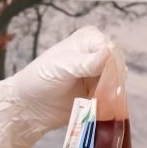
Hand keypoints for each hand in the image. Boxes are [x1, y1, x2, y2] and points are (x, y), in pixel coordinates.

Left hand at [0, 26, 113, 147]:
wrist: (28, 106)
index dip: (110, 63)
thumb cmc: (39, 79)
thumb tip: (109, 52)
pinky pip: (111, 98)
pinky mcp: (97, 93)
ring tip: (95, 101)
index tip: (102, 77)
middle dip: (112, 80)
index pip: (111, 48)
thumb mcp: (62, 67)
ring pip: (116, 84)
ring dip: (110, 94)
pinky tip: (97, 108)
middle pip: (117, 66)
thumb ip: (86, 62)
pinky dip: (107, 104)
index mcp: (88, 39)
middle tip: (99, 92)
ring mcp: (98, 75)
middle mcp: (96, 54)